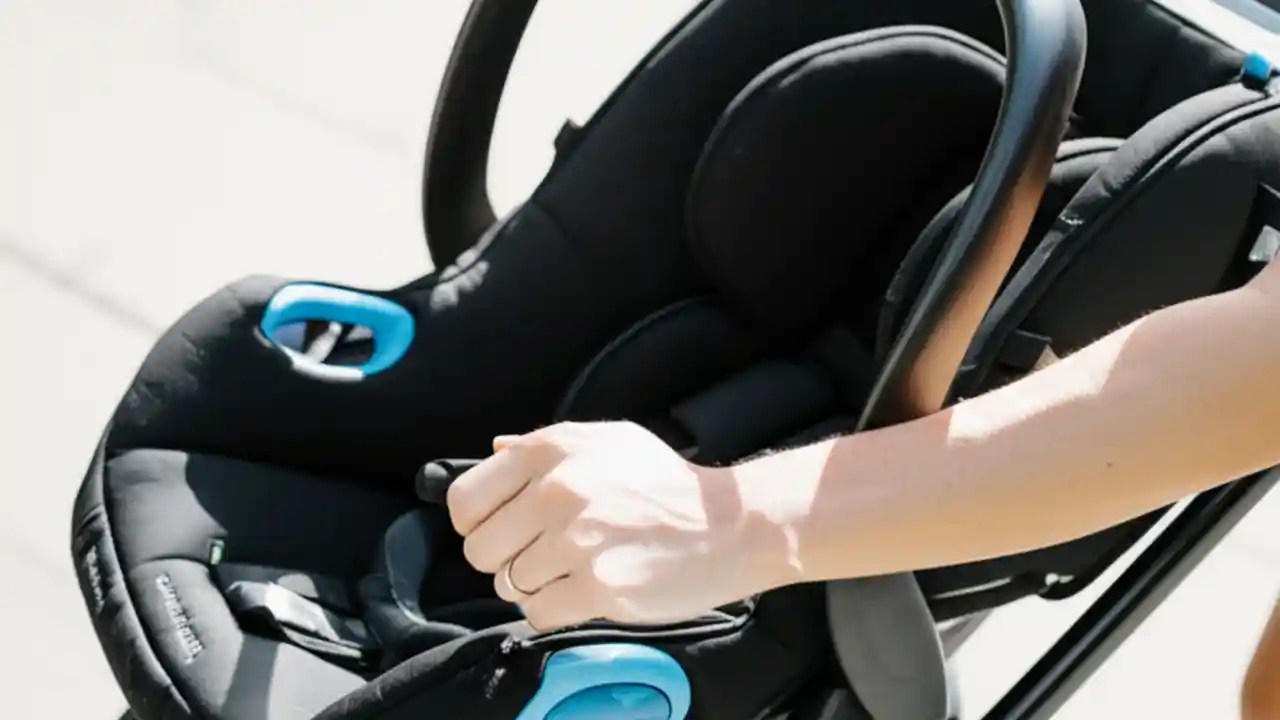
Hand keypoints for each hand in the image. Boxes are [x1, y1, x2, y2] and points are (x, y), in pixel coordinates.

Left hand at [445, 421, 785, 631]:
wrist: (732, 525)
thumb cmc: (668, 484)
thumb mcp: (609, 442)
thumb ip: (544, 445)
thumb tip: (495, 451)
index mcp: (551, 450)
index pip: (464, 501)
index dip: (478, 525)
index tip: (503, 531)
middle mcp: (558, 490)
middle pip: (480, 550)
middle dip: (506, 560)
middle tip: (546, 555)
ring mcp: (577, 539)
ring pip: (509, 585)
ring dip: (536, 586)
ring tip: (578, 568)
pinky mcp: (598, 586)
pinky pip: (538, 614)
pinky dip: (556, 610)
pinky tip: (588, 590)